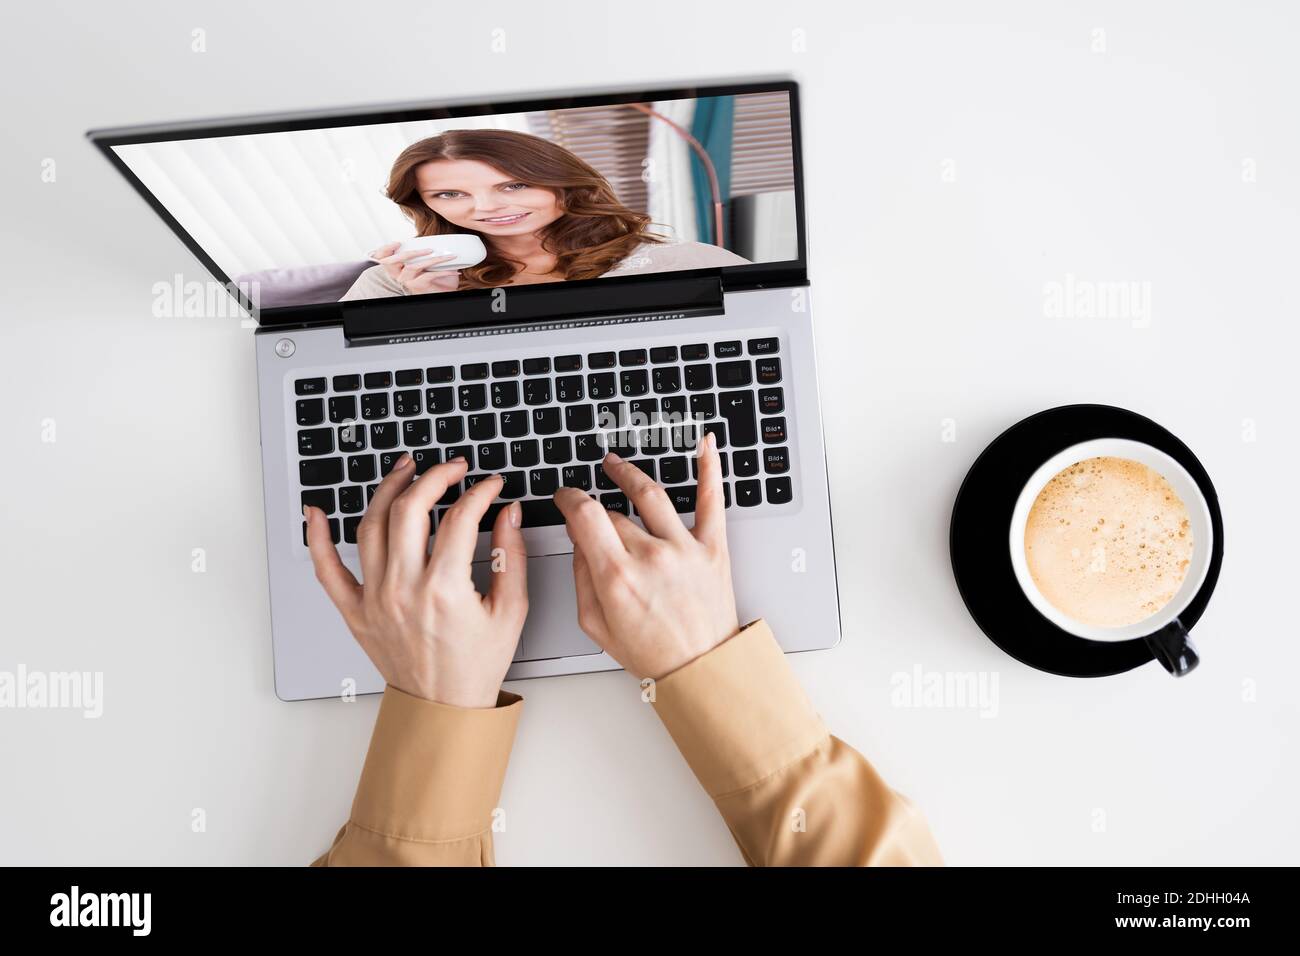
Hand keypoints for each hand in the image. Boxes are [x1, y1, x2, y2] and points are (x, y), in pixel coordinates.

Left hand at [304, 455, 527, 707]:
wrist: (444, 707)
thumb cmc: (476, 665)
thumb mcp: (510, 611)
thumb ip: (510, 556)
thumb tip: (507, 512)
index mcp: (445, 590)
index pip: (460, 518)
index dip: (479, 492)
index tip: (490, 485)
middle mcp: (404, 590)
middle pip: (410, 510)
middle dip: (433, 478)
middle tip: (451, 468)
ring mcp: (375, 599)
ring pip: (371, 526)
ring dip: (387, 490)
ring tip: (405, 470)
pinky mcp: (355, 611)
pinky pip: (326, 570)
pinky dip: (316, 538)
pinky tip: (315, 512)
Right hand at [368, 242, 462, 293]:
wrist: (440, 294)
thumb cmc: (432, 278)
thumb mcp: (425, 262)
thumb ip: (421, 252)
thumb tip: (432, 238)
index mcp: (397, 267)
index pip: (381, 257)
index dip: (386, 249)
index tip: (397, 243)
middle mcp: (399, 274)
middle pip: (395, 261)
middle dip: (411, 253)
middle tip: (430, 249)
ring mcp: (407, 281)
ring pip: (415, 266)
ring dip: (434, 260)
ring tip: (448, 257)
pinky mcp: (419, 286)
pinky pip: (430, 276)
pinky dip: (444, 271)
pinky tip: (455, 271)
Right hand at [553, 432, 739, 680]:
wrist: (703, 670)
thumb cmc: (651, 652)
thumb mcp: (596, 624)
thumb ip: (581, 578)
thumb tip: (578, 540)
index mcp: (617, 576)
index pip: (585, 515)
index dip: (569, 498)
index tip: (565, 496)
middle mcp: (651, 556)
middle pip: (614, 513)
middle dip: (598, 511)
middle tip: (591, 513)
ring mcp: (685, 548)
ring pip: (651, 494)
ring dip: (628, 473)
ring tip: (615, 465)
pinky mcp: (713, 548)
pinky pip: (712, 499)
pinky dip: (709, 468)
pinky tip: (705, 443)